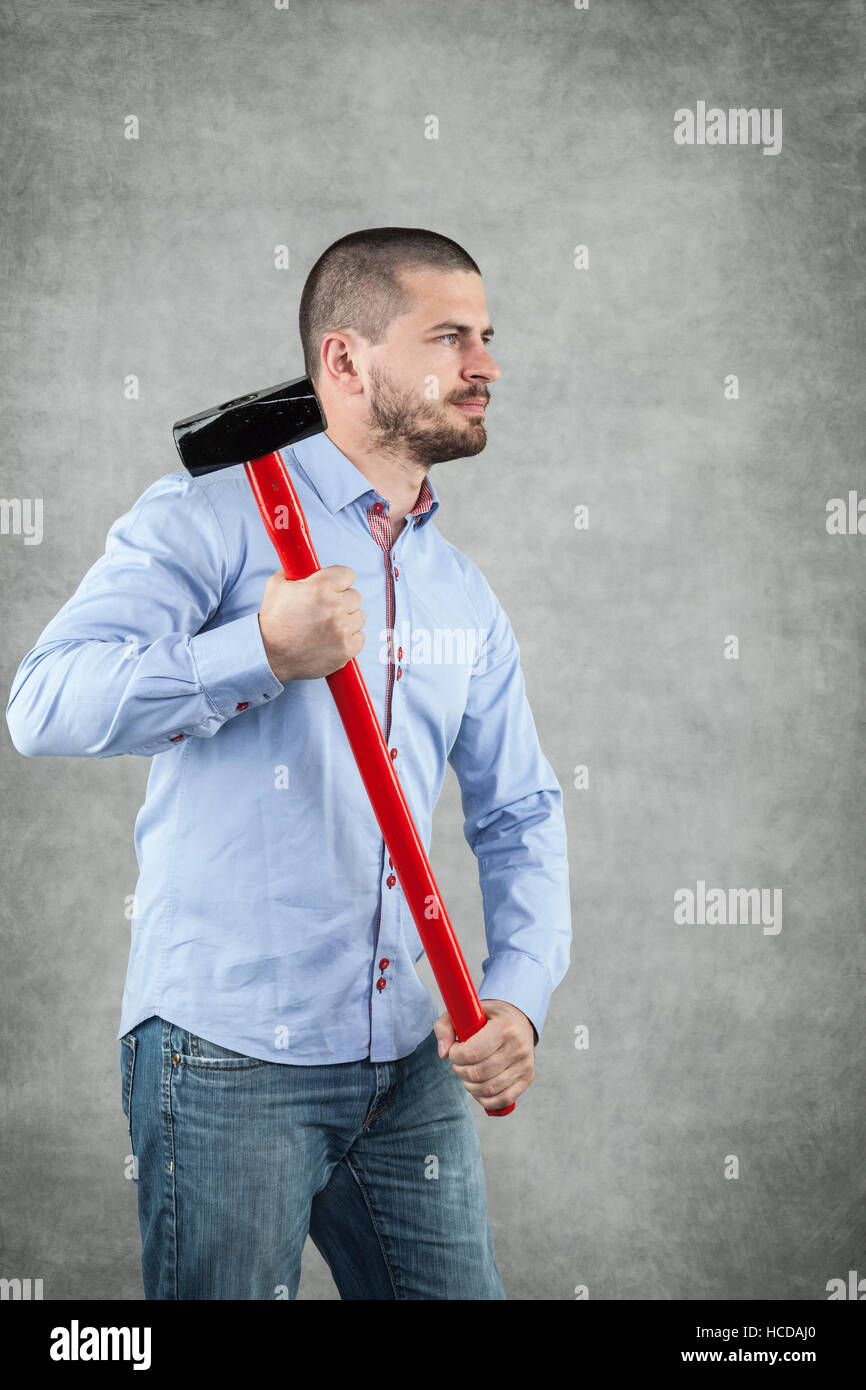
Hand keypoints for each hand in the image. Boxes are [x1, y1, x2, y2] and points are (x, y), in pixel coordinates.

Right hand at [258, 564, 364, 681]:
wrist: (269, 655)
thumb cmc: (272, 621)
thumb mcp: (276, 585)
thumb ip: (294, 570)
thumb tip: (304, 562)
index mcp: (319, 587)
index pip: (348, 574)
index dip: (339, 581)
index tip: (334, 587)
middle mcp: (334, 607)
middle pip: (356, 596)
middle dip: (343, 601)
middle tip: (328, 610)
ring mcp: (342, 630)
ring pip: (359, 617)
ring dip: (348, 620)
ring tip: (329, 627)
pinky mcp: (346, 649)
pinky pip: (360, 638)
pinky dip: (350, 639)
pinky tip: (334, 640)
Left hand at [433, 999, 536, 1113]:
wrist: (517, 1021)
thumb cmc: (486, 1018)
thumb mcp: (465, 1013)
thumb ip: (445, 1027)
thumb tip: (443, 1054)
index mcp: (504, 1027)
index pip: (472, 1053)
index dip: (455, 1056)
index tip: (454, 1050)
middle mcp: (518, 1047)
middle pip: (478, 1074)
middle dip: (460, 1071)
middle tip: (458, 1063)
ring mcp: (524, 1064)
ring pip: (488, 1089)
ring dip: (470, 1086)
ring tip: (467, 1074)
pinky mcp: (527, 1078)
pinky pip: (504, 1100)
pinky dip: (485, 1100)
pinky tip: (478, 1089)